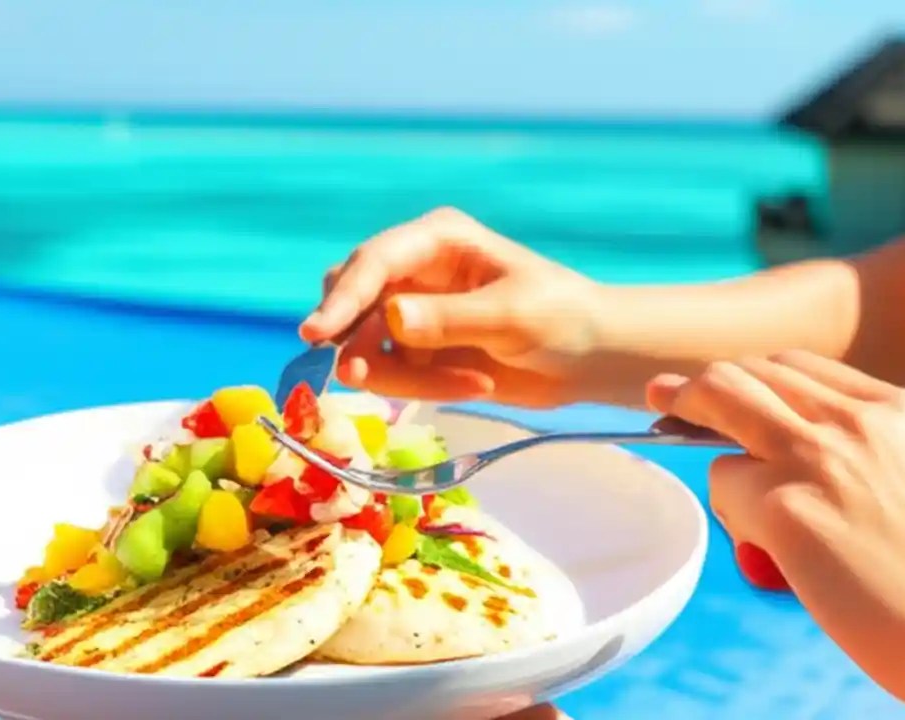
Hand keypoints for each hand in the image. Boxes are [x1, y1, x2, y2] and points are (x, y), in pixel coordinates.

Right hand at [300, 207, 600, 406]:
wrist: (588, 358)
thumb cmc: (562, 319)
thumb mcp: (512, 317)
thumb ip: (449, 319)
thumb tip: (390, 318)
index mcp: (437, 239)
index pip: (372, 262)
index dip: (341, 298)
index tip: (316, 334)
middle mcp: (413, 269)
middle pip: (350, 297)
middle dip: (354, 338)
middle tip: (360, 376)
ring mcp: (409, 310)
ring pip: (362, 343)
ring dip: (398, 374)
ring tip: (466, 383)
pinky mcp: (412, 349)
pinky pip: (386, 372)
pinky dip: (418, 387)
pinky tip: (473, 383)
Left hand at [646, 351, 904, 713]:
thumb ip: (859, 452)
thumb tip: (773, 450)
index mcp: (897, 411)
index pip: (797, 366)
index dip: (750, 375)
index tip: (721, 384)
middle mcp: (855, 421)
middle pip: (748, 372)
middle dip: (701, 384)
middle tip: (664, 394)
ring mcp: (816, 458)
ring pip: (719, 399)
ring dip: (693, 418)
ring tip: (690, 439)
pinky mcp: (782, 507)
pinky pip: (722, 482)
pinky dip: (729, 510)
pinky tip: (766, 546)